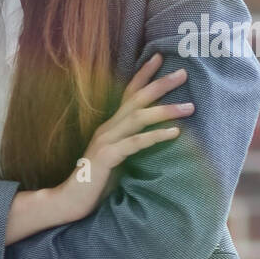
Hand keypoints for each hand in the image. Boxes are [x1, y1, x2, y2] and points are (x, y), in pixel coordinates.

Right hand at [52, 52, 193, 222]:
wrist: (69, 201)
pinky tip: (174, 133)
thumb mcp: (117, 159)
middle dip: (160, 84)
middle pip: (135, 99)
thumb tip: (157, 140)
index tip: (160, 58)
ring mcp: (105, 141)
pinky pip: (135, 143)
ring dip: (165, 110)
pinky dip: (155, 136)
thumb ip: (131, 146)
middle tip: (183, 73)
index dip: (143, 75)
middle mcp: (107, 129)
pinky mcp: (107, 157)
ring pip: (138, 118)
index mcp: (109, 127)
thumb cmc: (95, 183)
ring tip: (190, 107)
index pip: (128, 94)